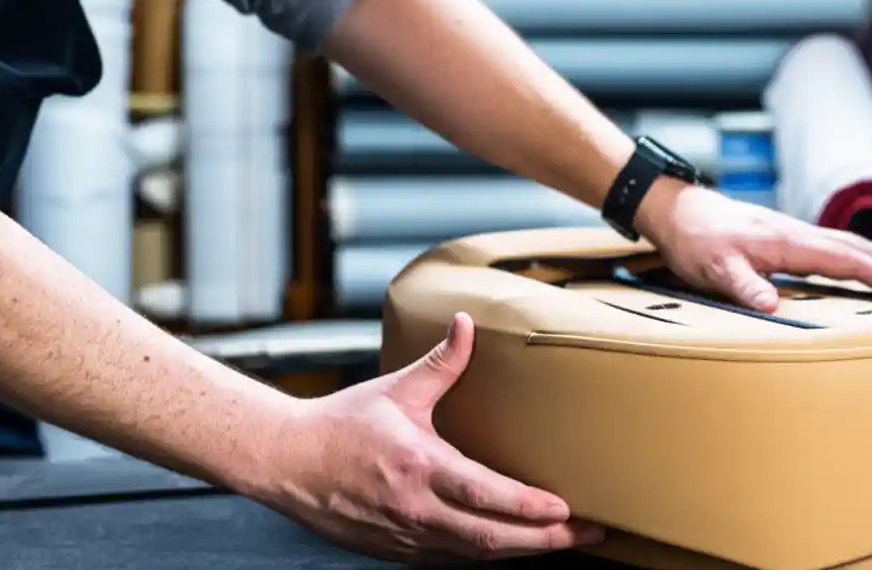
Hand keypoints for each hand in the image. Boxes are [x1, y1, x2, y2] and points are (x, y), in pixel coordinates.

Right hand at [256, 313, 604, 562]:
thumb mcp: (395, 389)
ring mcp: (405, 535)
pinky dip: (484, 553)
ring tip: (561, 540)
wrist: (285, 462)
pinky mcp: (396, 550)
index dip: (528, 508)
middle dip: (544, 540)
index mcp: (418, 465)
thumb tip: (467, 324)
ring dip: (520, 551)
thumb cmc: (339, 424)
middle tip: (586, 533)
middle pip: (491, 538)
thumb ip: (440, 363)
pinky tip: (511, 544)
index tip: (565, 508)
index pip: (485, 495)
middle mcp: (415, 508)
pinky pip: (451, 558)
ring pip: (474, 554)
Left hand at [635, 180, 871, 311]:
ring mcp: (792, 233)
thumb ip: (745, 287)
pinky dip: (854, 257)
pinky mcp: (783, 237)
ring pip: (846, 245)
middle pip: (858, 249)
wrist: (677, 211)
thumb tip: (771, 308)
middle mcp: (797, 234)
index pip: (849, 261)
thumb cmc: (695, 240)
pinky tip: (854, 269)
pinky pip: (829, 247)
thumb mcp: (715, 269)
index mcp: (789, 242)